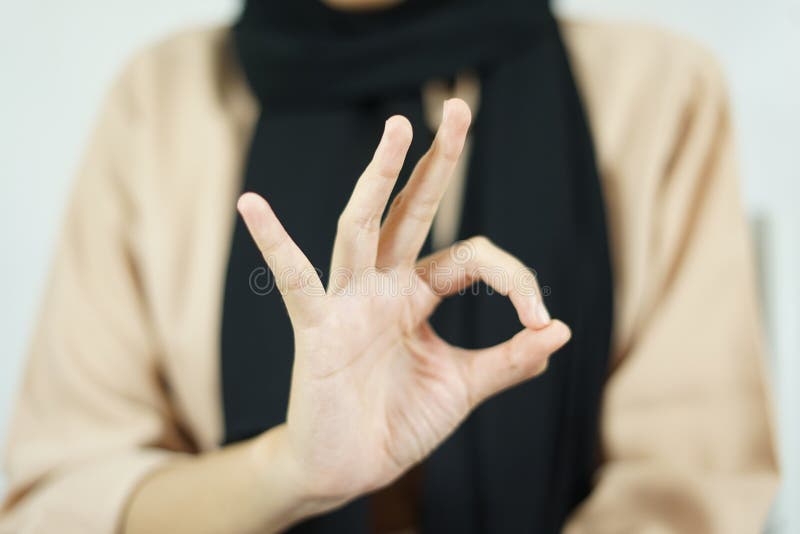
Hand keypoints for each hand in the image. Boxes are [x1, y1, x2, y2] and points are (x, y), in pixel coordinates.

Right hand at [238, 98, 570, 503]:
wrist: (349, 469)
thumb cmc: (398, 422)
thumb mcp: (462, 389)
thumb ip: (509, 362)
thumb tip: (563, 331)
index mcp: (418, 295)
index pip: (473, 258)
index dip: (516, 280)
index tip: (542, 322)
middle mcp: (383, 287)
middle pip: (411, 211)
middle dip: (436, 162)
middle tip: (458, 108)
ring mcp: (348, 302)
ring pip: (361, 228)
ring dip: (378, 179)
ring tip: (399, 128)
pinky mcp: (316, 329)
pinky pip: (295, 281)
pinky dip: (273, 244)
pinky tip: (251, 205)